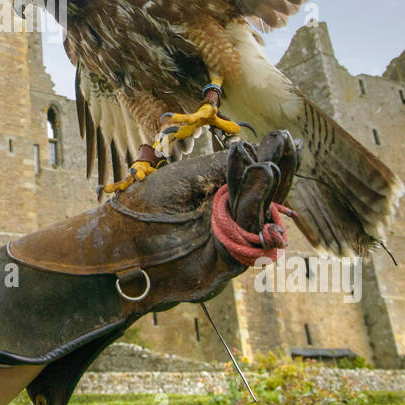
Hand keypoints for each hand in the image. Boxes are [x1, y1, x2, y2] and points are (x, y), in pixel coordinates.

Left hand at [107, 129, 300, 287]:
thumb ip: (220, 167)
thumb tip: (255, 148)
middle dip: (277, 171)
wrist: (118, 244)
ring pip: (258, 218)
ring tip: (265, 166)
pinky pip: (246, 244)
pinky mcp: (225, 266)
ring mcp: (230, 244)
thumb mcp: (185, 178)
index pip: (254, 176)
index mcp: (220, 196)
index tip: (286, 137)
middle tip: (287, 144)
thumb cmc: (144, 208)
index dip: (272, 159)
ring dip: (263, 191)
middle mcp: (230, 219)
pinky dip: (254, 222)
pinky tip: (258, 205)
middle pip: (265, 197)